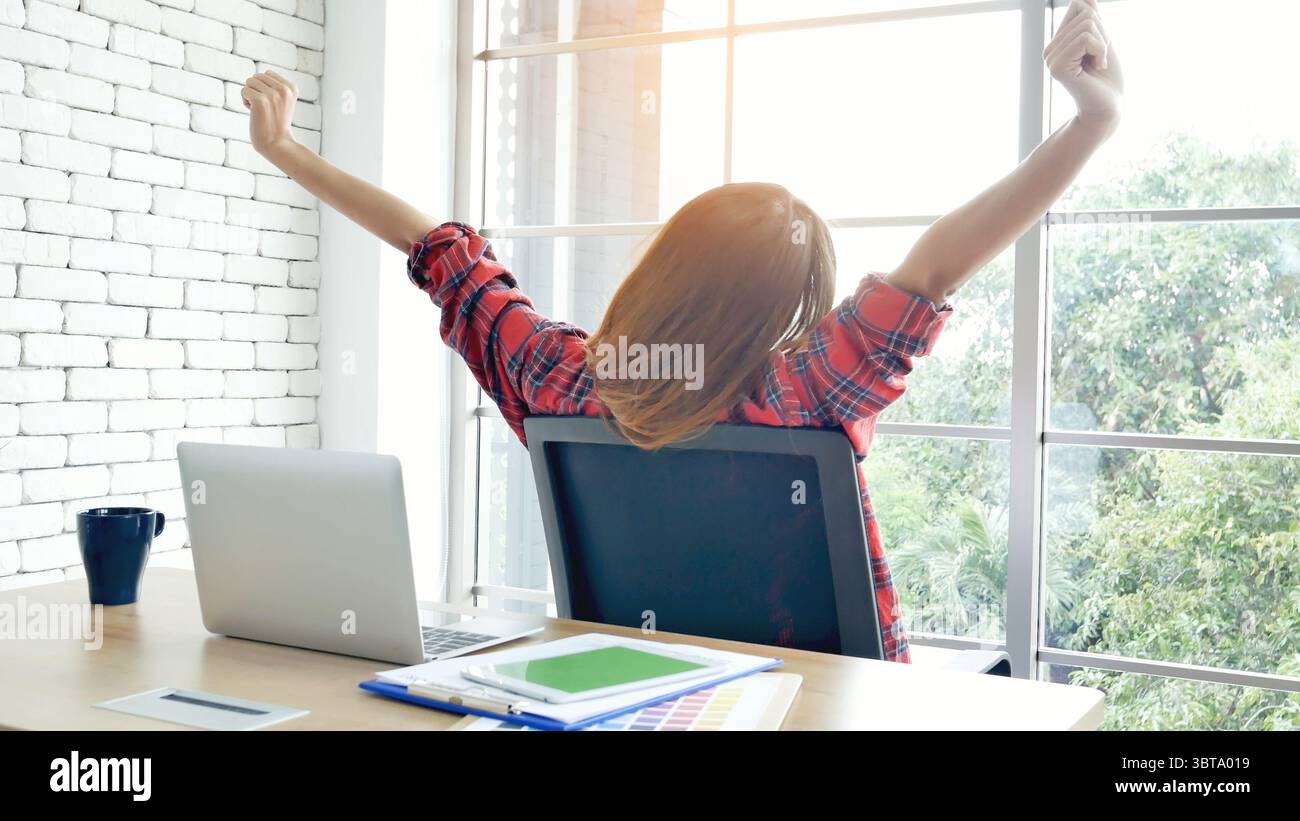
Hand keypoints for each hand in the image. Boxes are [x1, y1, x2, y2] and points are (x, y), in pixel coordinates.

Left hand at [242, 71, 298, 159]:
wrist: (276, 144)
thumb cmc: (276, 123)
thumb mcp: (283, 101)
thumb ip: (275, 87)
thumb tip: (254, 78)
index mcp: (292, 88)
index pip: (268, 74)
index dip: (264, 88)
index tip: (271, 103)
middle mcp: (284, 89)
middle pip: (257, 76)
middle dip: (256, 90)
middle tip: (264, 107)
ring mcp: (273, 95)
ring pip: (249, 82)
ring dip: (250, 95)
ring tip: (258, 109)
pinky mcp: (261, 101)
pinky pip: (244, 90)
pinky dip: (244, 101)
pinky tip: (252, 112)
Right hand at [1045, 0, 1123, 132]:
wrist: (1109, 107)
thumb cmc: (1108, 78)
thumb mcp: (1102, 40)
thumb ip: (1091, 19)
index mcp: (1057, 42)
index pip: (1079, 7)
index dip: (1099, 23)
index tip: (1100, 47)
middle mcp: (1050, 50)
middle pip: (1085, 14)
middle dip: (1103, 34)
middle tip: (1100, 58)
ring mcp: (1051, 59)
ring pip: (1087, 25)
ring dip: (1103, 43)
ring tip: (1098, 64)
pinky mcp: (1057, 67)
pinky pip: (1086, 39)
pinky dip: (1101, 50)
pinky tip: (1097, 67)